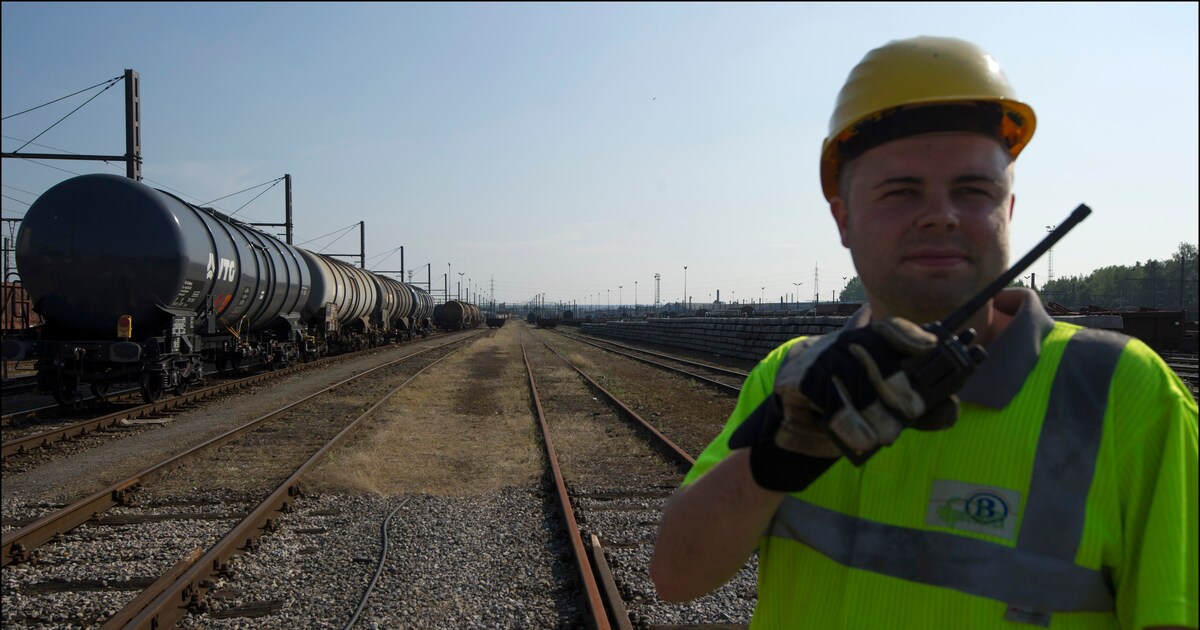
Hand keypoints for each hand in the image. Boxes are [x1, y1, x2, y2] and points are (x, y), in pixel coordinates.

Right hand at [730, 317, 966, 491]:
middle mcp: (844, 344)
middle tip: (912, 411)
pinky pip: (830, 400)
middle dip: (898, 386)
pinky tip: (864, 441)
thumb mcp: (889, 405)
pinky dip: (850, 424)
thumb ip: (923, 408)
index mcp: (868, 342)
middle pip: (876, 355)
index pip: (889, 328)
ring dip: (875, 412)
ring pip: (855, 380)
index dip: (909, 335)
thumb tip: (951, 410)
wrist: (797, 419)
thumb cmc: (851, 407)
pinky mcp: (800, 380)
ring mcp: (820, 359)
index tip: (930, 347)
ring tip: (886, 435)